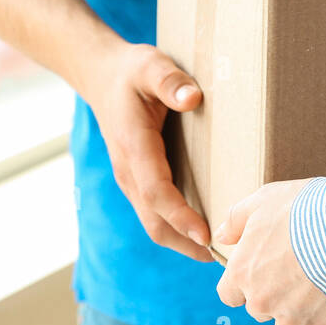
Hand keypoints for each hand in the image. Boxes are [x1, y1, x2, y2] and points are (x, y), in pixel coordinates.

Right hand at [86, 42, 211, 261]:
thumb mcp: (150, 65)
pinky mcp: (137, 181)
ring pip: (153, 223)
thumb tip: (193, 98)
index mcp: (134, 146)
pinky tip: (205, 231)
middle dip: (186, 244)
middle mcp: (129, 171)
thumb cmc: (131, 71)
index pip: (157, 191)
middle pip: (154, 221)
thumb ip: (170, 81)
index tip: (208, 235)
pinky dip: (177, 229)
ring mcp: (130, 179)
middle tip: (225, 260)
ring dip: (183, 242)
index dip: (181, 216)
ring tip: (220, 254)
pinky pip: (155, 213)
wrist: (100, 77)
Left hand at [214, 180, 325, 324]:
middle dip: (273, 292)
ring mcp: (293, 318)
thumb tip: (222, 236)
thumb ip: (237, 220)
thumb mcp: (265, 199)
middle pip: (260, 308)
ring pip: (289, 320)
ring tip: (320, 275)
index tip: (260, 268)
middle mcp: (262, 303)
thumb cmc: (306, 209)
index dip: (243, 282)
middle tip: (297, 265)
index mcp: (243, 274)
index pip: (229, 294)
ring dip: (298, 305)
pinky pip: (319, 324)